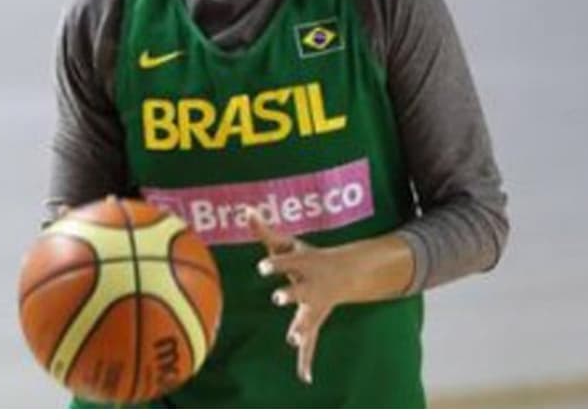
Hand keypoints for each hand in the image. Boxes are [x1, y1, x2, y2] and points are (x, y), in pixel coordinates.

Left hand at [246, 210, 350, 385]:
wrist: (343, 274)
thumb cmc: (307, 258)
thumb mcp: (288, 244)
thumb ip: (264, 231)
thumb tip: (244, 210)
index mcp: (303, 265)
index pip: (287, 263)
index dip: (275, 265)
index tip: (260, 268)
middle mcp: (310, 286)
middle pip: (299, 291)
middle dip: (289, 295)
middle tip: (277, 297)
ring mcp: (313, 306)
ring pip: (308, 318)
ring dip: (302, 328)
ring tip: (293, 337)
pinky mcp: (313, 322)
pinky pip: (310, 343)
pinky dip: (307, 361)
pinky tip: (305, 377)